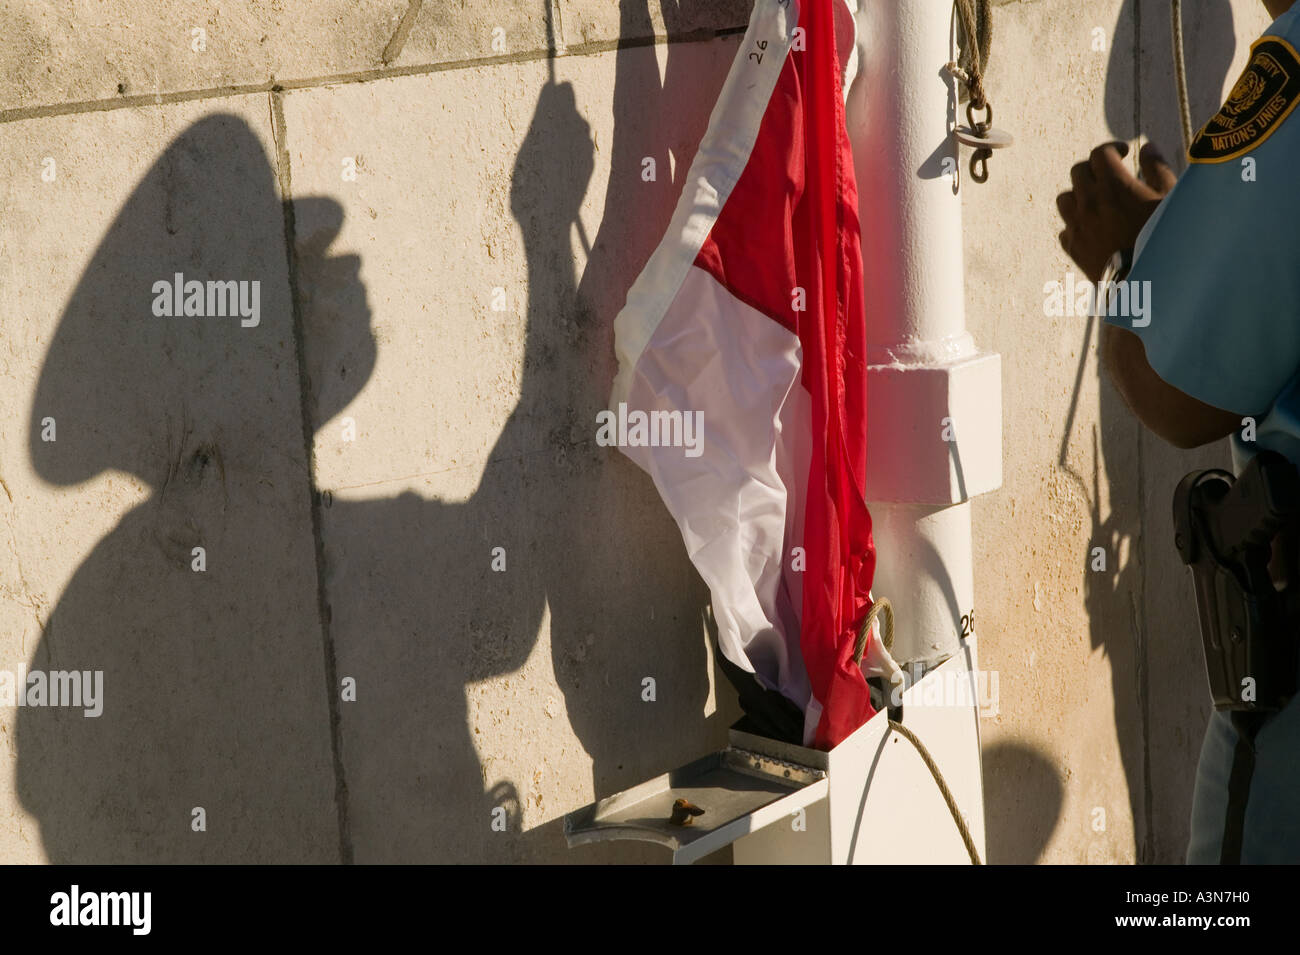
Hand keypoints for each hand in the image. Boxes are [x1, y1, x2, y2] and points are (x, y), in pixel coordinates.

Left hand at [1057, 142, 1176, 282]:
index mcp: (1113, 186)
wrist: (1146, 283)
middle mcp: (1089, 202)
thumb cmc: (1164, 238)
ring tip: (1097, 201)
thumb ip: (1157, 169)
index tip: (1123, 153)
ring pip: (1065, 198)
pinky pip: (1065, 228)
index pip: (1100, 153)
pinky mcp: (1072, 247)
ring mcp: (1077, 225)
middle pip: (1078, 171)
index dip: (1112, 148)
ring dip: (1079, 195)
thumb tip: (1147, 148)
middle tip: (1109, 175)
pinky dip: (1076, 224)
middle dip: (1094, 168)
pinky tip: (1092, 228)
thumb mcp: (1169, 200)